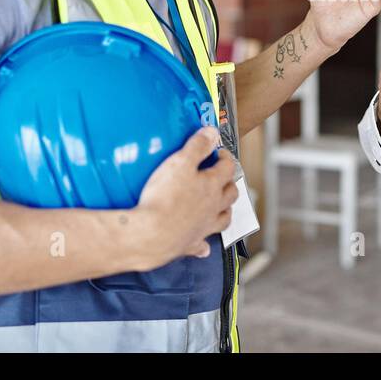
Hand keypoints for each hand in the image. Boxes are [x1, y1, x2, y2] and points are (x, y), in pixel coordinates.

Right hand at [132, 127, 237, 266]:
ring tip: (222, 206)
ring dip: (225, 211)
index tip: (219, 152)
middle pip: (230, 194)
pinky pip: (201, 246)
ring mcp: (203, 228)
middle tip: (223, 176)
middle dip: (229, 183)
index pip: (227, 168)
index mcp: (212, 186)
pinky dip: (204, 244)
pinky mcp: (190, 245)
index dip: (225, 157)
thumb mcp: (180, 163)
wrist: (149, 235)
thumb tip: (212, 133)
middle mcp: (212, 208)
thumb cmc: (164, 199)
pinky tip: (203, 246)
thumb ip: (197, 146)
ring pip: (223, 219)